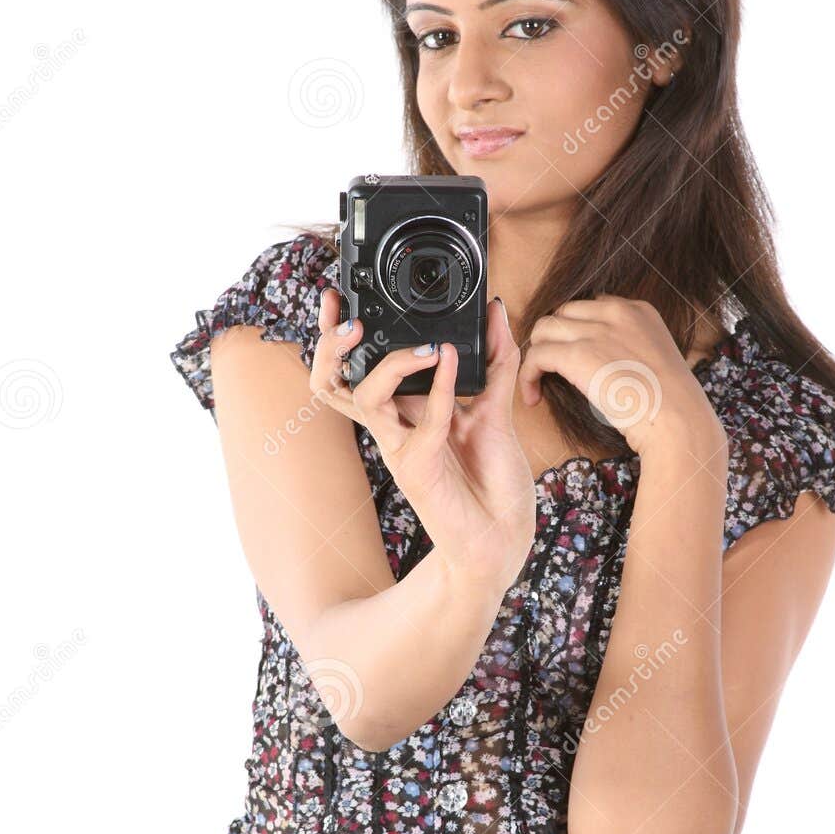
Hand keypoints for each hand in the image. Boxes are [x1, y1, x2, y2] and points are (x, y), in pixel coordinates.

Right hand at [311, 289, 535, 585]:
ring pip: (365, 398)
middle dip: (331, 347)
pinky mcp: (417, 469)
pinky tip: (455, 364)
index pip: (357, 366)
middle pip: (336, 382)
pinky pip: (423, 423)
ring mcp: (401, 447)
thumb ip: (496, 359)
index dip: (338, 334)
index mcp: (406, 408)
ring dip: (389, 365)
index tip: (340, 295)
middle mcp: (394, 425)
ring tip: (424, 346)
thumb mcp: (499, 408)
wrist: (503, 537)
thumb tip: (495, 309)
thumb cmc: (493, 479)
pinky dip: (442, 390)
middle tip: (350, 319)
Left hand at [516, 296, 724, 455]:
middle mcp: (616, 313)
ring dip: (536, 355)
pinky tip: (533, 396)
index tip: (572, 356)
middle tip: (551, 369)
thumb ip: (629, 350)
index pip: (591, 307)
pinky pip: (536, 356)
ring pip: (543, 329)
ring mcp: (595, 331)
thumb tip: (601, 365)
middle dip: (552, 340)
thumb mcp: (655, 362)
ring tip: (539, 382)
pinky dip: (528, 376)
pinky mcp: (577, 354)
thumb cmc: (670, 405)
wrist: (676, 419)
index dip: (575, 331)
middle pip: (563, 313)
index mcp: (639, 311)